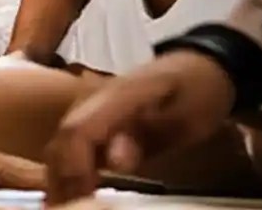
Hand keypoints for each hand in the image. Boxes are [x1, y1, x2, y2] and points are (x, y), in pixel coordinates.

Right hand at [44, 50, 235, 203]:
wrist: (201, 65)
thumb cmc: (197, 92)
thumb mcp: (186, 116)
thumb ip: (149, 136)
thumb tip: (115, 162)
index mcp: (116, 97)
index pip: (77, 132)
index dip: (74, 168)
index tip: (82, 200)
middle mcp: (94, 101)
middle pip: (62, 140)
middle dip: (61, 179)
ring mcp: (92, 107)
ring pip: (61, 142)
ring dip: (60, 176)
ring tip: (64, 206)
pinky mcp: (95, 118)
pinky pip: (70, 143)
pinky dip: (67, 168)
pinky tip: (72, 190)